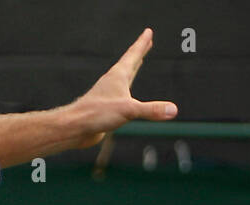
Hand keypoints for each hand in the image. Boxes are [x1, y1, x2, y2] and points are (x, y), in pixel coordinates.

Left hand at [69, 28, 178, 148]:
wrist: (76, 128)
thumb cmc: (96, 114)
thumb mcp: (128, 111)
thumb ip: (151, 110)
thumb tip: (173, 110)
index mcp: (118, 76)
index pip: (133, 55)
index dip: (142, 43)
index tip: (148, 32)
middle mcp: (113, 82)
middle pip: (129, 63)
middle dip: (139, 52)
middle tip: (146, 42)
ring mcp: (109, 94)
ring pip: (125, 78)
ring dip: (133, 68)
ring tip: (138, 63)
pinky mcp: (107, 107)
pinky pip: (122, 94)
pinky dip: (128, 89)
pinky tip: (127, 93)